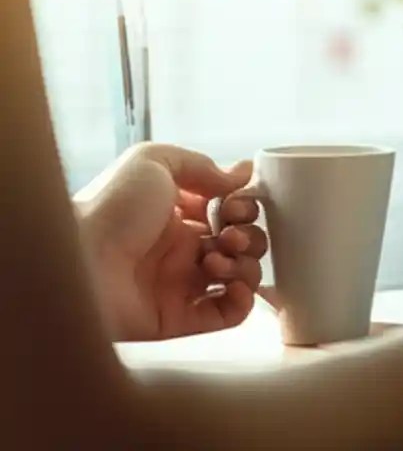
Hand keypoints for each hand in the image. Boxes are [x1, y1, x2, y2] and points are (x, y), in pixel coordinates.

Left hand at [75, 143, 267, 340]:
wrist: (77, 261)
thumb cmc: (109, 208)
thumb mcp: (151, 161)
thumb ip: (200, 164)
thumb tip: (241, 174)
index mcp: (173, 214)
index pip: (227, 213)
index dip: (242, 208)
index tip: (235, 206)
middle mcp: (179, 250)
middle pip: (239, 245)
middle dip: (248, 237)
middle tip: (228, 235)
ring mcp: (180, 286)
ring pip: (238, 279)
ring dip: (244, 266)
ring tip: (215, 261)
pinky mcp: (179, 320)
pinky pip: (227, 316)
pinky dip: (242, 303)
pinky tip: (233, 287)